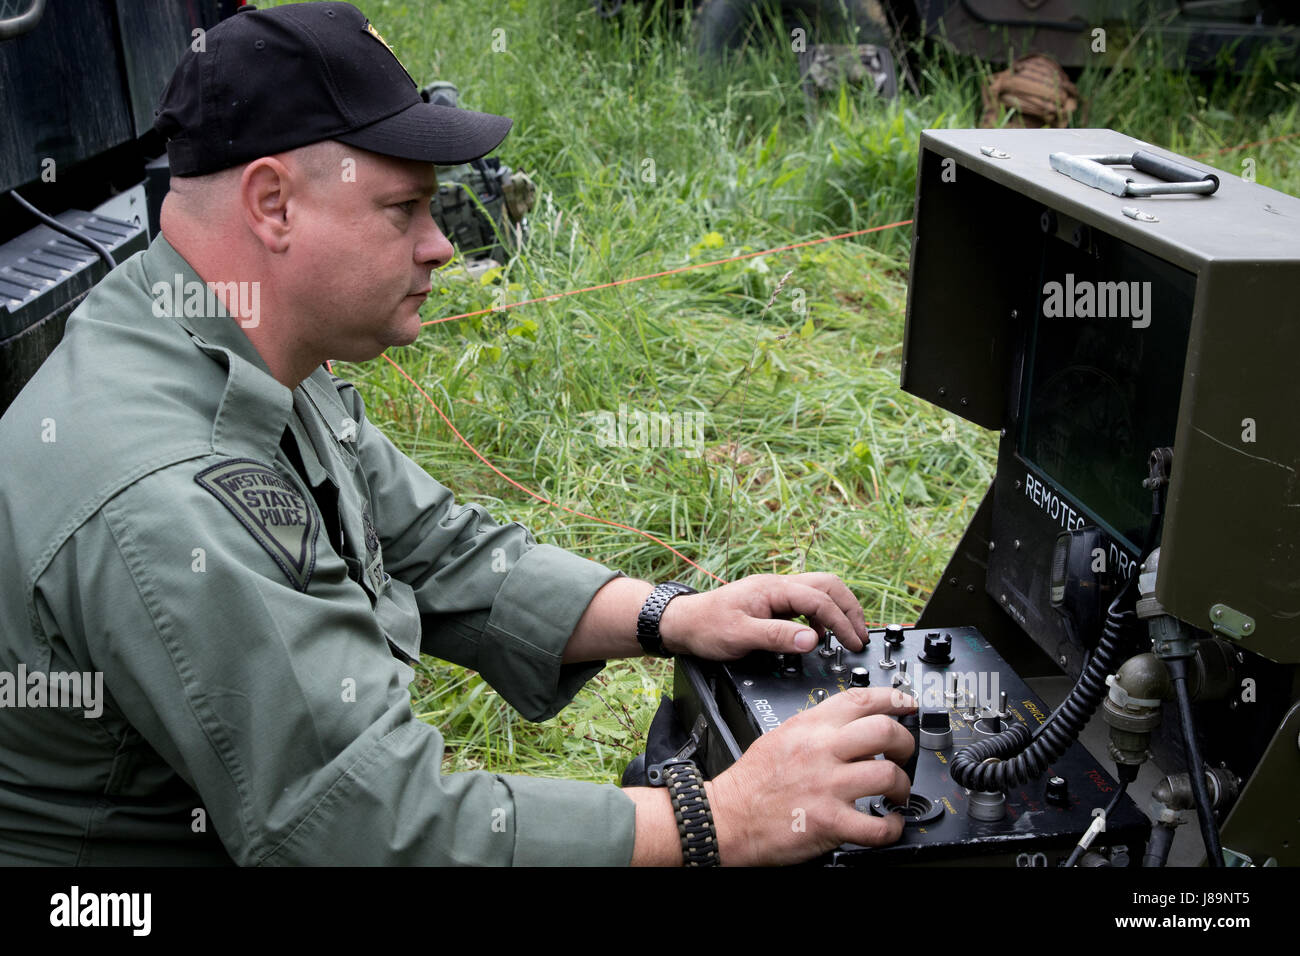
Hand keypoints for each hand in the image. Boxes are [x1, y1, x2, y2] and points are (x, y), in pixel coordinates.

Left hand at [659, 572, 868, 659]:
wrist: (682, 623)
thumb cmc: (706, 627)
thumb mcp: (740, 636)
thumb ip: (777, 637)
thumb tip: (812, 639)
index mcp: (773, 588)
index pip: (819, 599)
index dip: (841, 621)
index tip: (852, 643)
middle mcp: (778, 585)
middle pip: (828, 585)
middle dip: (849, 608)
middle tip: (859, 635)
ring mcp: (776, 592)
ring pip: (820, 590)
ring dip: (837, 610)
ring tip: (846, 635)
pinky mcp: (772, 602)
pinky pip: (807, 602)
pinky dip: (821, 616)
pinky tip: (817, 635)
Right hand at [704, 686, 916, 865]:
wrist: (727, 817)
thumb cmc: (750, 782)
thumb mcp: (781, 736)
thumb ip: (816, 728)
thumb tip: (849, 727)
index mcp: (810, 726)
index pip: (861, 698)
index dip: (893, 698)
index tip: (907, 704)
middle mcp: (821, 751)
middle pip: (885, 730)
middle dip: (905, 743)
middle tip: (903, 754)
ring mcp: (827, 786)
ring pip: (888, 775)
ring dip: (901, 786)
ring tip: (895, 793)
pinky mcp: (830, 822)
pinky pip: (877, 826)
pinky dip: (891, 827)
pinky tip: (887, 824)